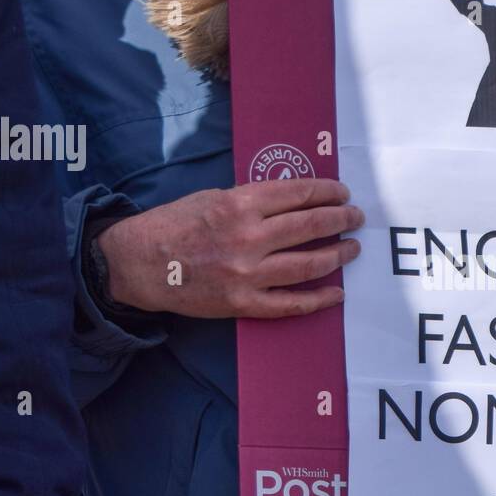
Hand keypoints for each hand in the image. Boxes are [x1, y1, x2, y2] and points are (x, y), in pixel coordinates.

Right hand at [97, 179, 363, 318]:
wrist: (138, 264)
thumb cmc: (174, 225)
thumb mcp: (212, 197)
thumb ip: (252, 200)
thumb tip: (293, 201)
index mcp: (240, 204)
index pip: (299, 194)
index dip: (328, 192)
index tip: (343, 193)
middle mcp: (248, 237)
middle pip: (311, 225)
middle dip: (341, 219)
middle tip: (356, 218)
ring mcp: (247, 273)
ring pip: (308, 264)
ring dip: (337, 255)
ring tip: (352, 249)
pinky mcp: (243, 303)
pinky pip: (290, 304)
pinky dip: (318, 299)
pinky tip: (337, 292)